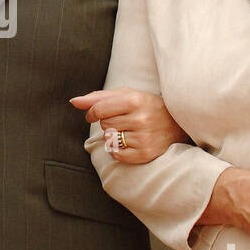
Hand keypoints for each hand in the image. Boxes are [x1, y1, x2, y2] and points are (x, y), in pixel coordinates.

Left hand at [70, 88, 188, 163]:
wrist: (176, 123)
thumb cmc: (145, 105)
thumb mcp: (125, 95)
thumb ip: (97, 97)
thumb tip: (73, 101)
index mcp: (135, 100)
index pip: (99, 110)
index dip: (92, 113)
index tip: (94, 114)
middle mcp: (140, 119)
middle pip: (105, 125)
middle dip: (109, 122)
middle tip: (125, 120)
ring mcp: (144, 138)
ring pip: (110, 139)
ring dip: (114, 136)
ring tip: (130, 130)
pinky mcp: (145, 154)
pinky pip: (117, 154)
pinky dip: (118, 150)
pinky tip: (130, 142)